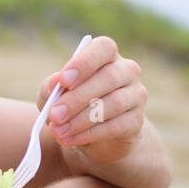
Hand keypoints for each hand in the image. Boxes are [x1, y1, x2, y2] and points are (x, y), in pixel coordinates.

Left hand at [37, 35, 147, 165]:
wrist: (92, 135)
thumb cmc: (71, 105)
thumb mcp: (53, 95)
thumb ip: (51, 86)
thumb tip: (55, 82)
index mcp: (107, 56)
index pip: (104, 48)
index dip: (84, 62)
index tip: (63, 80)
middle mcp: (127, 71)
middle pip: (108, 77)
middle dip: (77, 98)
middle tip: (54, 114)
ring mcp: (136, 95)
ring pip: (114, 104)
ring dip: (81, 119)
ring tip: (59, 131)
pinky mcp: (136, 121)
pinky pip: (116, 126)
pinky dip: (90, 134)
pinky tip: (70, 139)